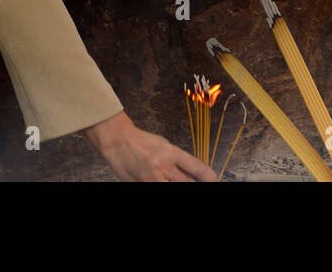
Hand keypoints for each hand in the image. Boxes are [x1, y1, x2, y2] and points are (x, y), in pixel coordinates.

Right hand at [83, 110, 215, 181]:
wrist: (118, 141)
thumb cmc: (142, 143)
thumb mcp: (165, 146)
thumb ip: (179, 161)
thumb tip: (194, 175)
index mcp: (171, 153)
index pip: (196, 167)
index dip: (207, 176)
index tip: (213, 180)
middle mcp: (162, 166)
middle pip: (185, 183)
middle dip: (194, 185)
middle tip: (201, 184)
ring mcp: (150, 178)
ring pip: (172, 188)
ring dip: (180, 187)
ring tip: (179, 182)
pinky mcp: (139, 185)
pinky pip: (155, 189)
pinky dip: (161, 187)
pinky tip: (165, 183)